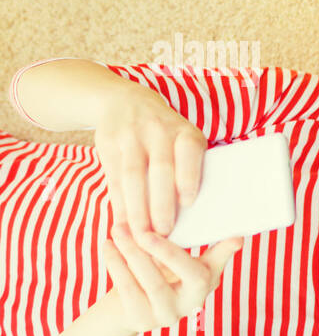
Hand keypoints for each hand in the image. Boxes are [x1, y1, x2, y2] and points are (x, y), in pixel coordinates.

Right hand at [93, 86, 207, 238]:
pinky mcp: (107, 143)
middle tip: (163, 233)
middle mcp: (159, 130)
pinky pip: (113, 178)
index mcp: (185, 131)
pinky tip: (121, 223)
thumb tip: (194, 213)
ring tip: (140, 235)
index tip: (188, 203)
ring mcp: (131, 135)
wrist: (124, 100)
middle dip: (161, 203)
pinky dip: (118, 203)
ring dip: (136, 209)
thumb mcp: (182, 139)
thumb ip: (189, 167)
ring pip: (133, 176)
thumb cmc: (166, 135)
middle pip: (160, 169)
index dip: (188, 176)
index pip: (189, 152)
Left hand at [102, 226, 242, 333]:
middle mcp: (191, 304)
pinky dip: (116, 265)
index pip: (210, 267)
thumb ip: (208, 249)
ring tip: (118, 230)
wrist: (136, 304)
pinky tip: (108, 246)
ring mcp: (166, 316)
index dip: (221, 253)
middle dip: (157, 249)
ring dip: (131, 253)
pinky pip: (128, 290)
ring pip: (149, 282)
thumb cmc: (166, 272)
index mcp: (207, 284)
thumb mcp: (188, 261)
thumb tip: (238, 238)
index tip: (236, 238)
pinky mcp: (142, 320)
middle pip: (176, 275)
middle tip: (141, 226)